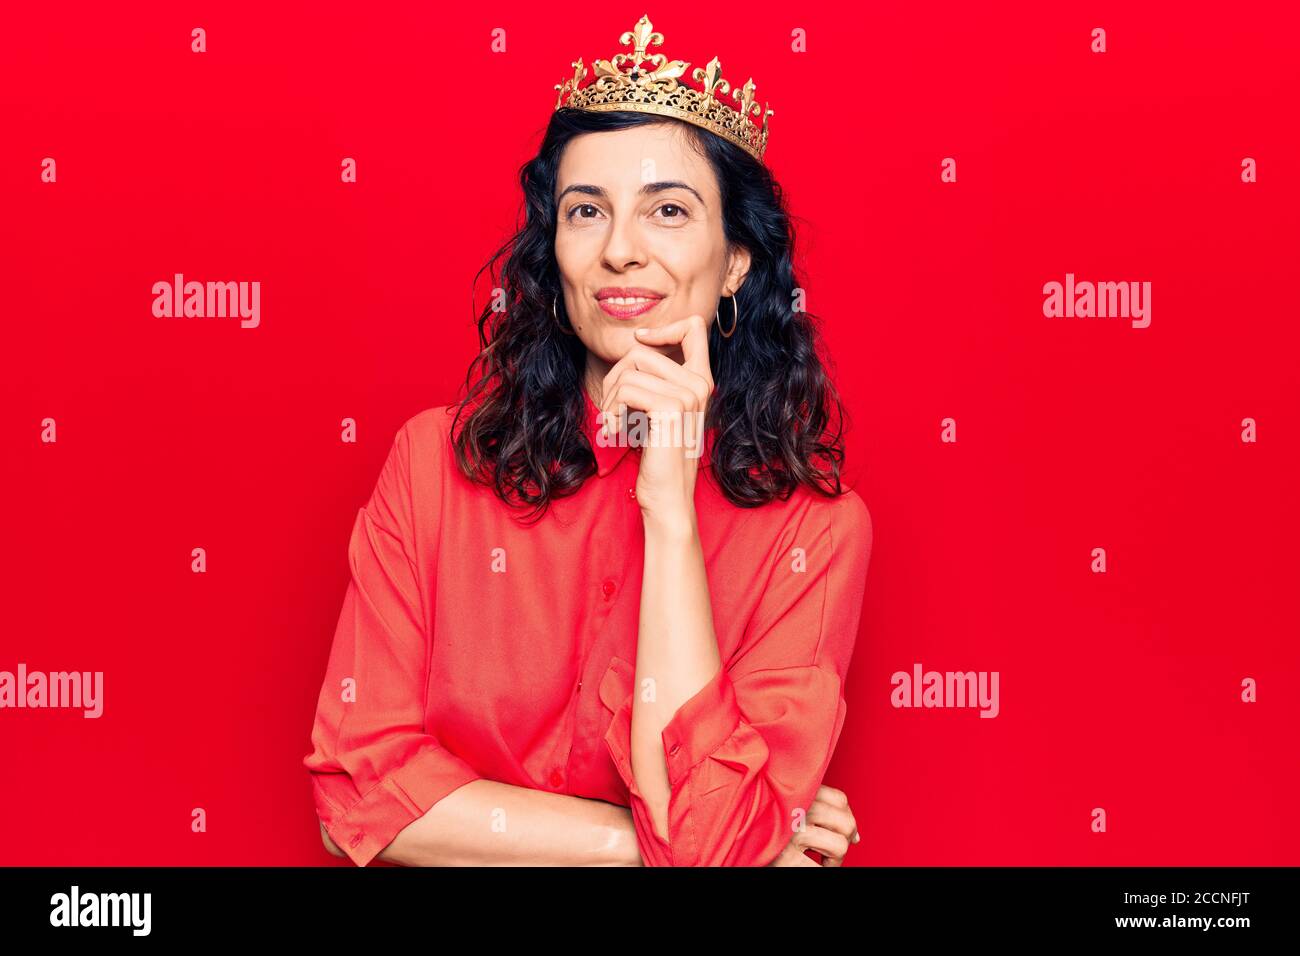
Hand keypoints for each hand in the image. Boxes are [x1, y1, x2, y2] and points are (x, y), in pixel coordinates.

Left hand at [597, 315, 713, 521]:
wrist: (668, 498)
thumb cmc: (658, 458)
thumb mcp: (657, 412)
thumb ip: (655, 381)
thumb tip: (634, 349)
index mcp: (701, 382)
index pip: (693, 328)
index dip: (663, 329)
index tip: (641, 345)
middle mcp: (699, 384)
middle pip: (641, 351)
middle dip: (614, 378)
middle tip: (611, 409)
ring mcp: (688, 395)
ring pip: (629, 370)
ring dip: (609, 397)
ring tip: (612, 423)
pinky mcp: (671, 408)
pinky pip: (626, 389)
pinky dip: (611, 410)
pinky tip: (614, 432)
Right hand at [766, 785, 860, 866]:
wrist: (729, 848)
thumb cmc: (764, 828)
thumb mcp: (786, 808)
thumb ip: (816, 810)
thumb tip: (856, 837)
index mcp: (794, 790)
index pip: (840, 799)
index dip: (845, 819)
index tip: (836, 833)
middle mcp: (794, 806)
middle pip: (845, 822)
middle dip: (841, 840)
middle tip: (825, 851)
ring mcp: (790, 831)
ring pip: (840, 846)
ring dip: (833, 861)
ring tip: (816, 860)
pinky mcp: (785, 858)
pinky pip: (823, 869)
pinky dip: (824, 869)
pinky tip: (808, 867)